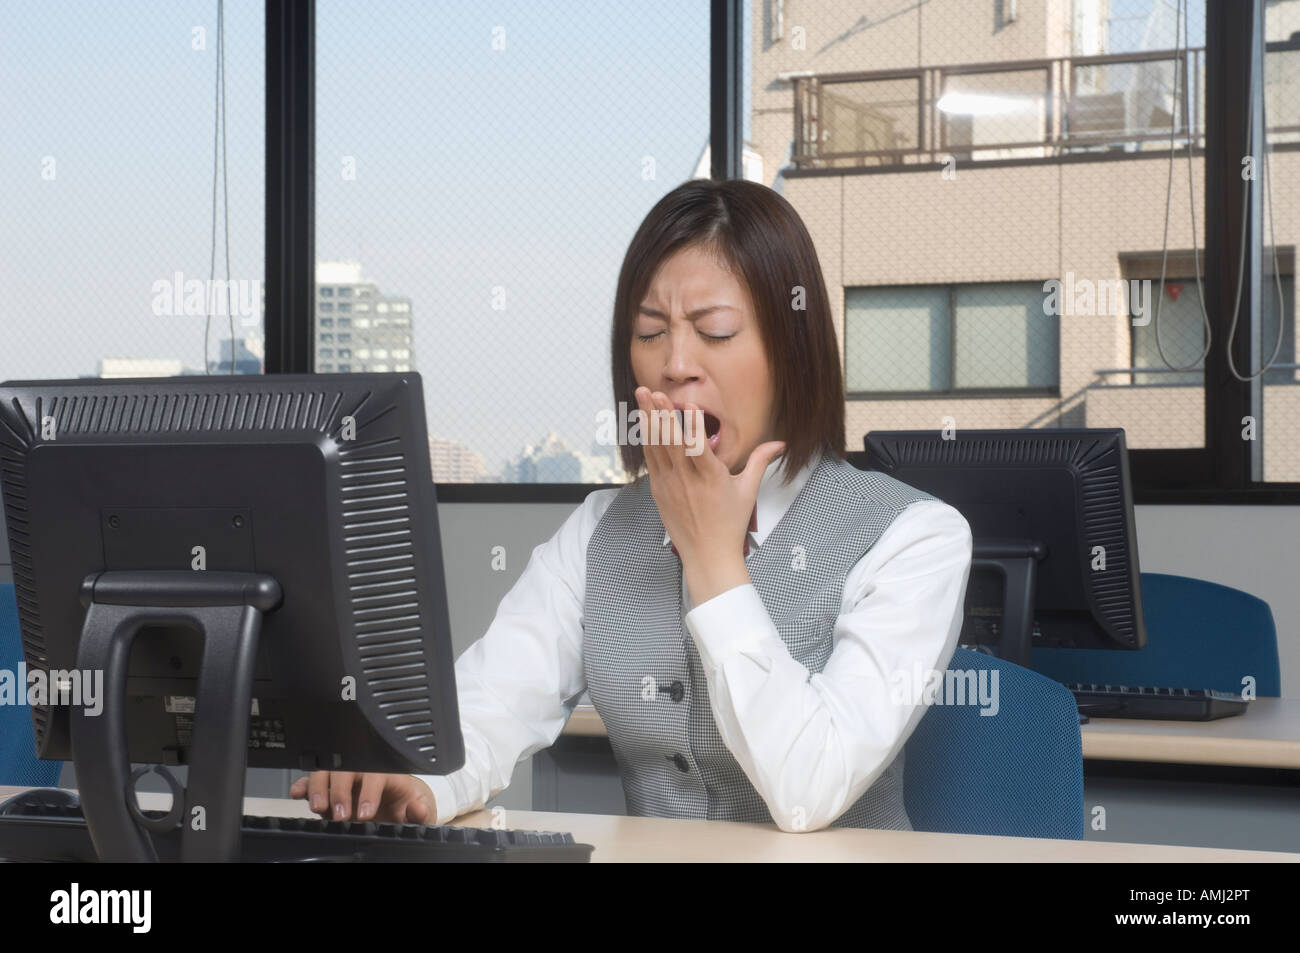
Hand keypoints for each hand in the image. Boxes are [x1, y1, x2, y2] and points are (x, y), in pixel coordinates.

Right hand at [289, 772, 436, 823]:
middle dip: (340, 791)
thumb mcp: (420, 808)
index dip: (369, 792)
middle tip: (340, 814)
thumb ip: (421, 810)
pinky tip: (298, 793)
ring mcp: (346, 778)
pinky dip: (304, 785)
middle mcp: (364, 771)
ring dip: (319, 786)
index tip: (365, 813)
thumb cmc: (407, 804)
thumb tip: (418, 808)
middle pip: (347, 769)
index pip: (376, 774)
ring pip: (327, 770)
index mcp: (388, 773)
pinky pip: (314, 781)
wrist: (399, 806)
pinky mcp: (331, 787)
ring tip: (319, 808)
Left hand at [633, 386, 784, 603]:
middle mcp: (687, 479)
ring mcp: (669, 485)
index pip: (699, 446)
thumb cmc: (730, 524)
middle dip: (661, 413)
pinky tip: (643, 423)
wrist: (708, 556)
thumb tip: (781, 444)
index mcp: (711, 477)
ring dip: (648, 420)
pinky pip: (651, 459)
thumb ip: (760, 461)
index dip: (693, 424)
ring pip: (656, 446)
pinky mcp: (658, 491)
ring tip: (641, 396)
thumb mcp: (749, 490)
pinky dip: (646, 439)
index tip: (687, 403)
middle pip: (672, 441)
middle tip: (653, 391)